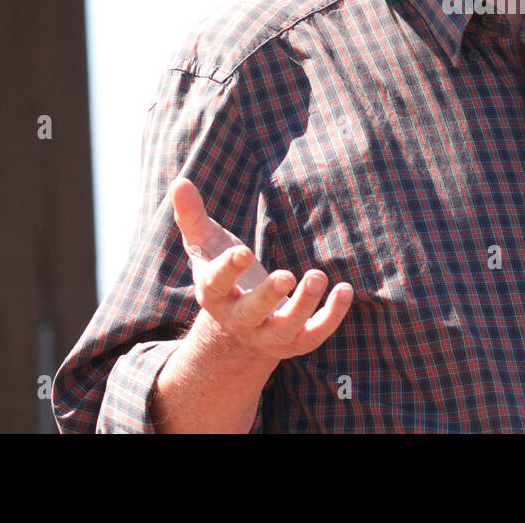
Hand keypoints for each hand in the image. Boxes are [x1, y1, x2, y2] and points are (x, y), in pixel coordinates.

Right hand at [169, 177, 353, 364]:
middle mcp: (238, 320)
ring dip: (304, 305)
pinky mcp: (294, 341)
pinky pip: (314, 335)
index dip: (228, 270)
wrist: (236, 327)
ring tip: (318, 275)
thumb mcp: (205, 244)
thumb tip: (180, 181)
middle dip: (268, 297)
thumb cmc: (222, 273)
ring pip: (285, 328)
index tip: (244, 252)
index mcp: (213, 295)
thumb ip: (192, 216)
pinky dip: (331, 316)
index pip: (215, 285)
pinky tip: (344, 289)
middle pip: (251, 314)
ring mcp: (267, 335)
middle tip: (287, 276)